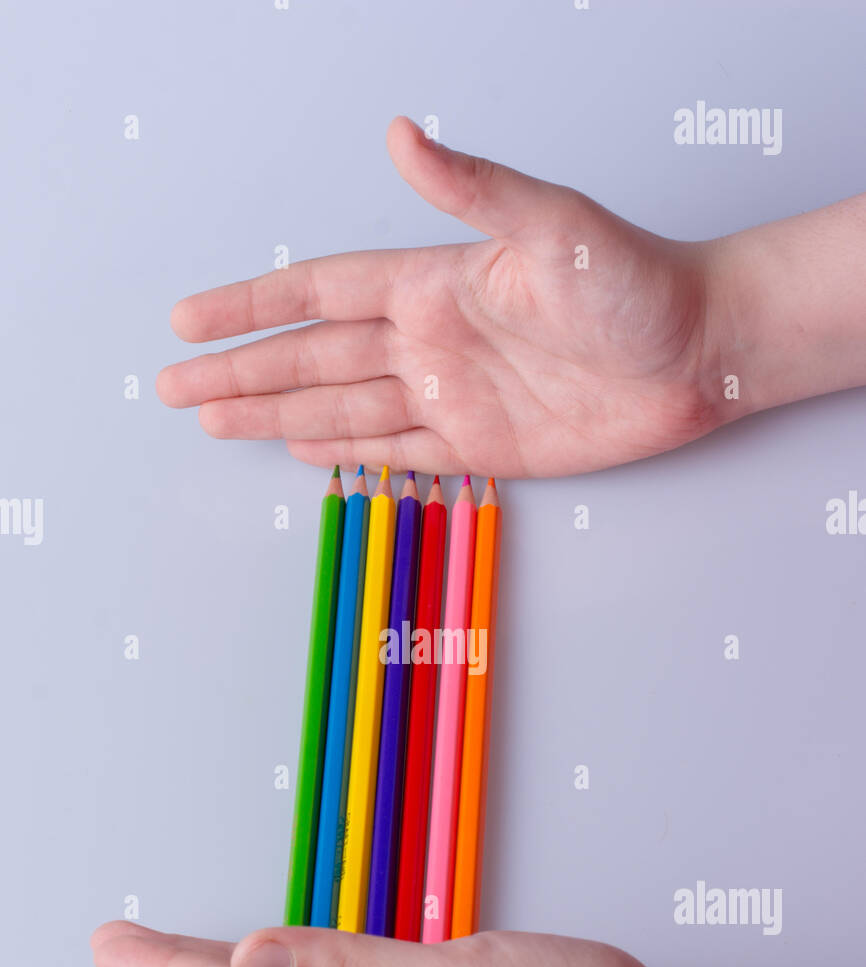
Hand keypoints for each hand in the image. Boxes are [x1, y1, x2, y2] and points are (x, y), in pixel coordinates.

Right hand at [156, 116, 721, 475]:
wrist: (696, 354)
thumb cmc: (634, 282)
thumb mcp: (550, 226)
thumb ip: (473, 188)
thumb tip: (405, 134)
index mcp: (432, 283)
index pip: (318, 292)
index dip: (251, 306)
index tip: (192, 318)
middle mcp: (430, 340)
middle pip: (312, 359)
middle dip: (241, 372)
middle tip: (177, 386)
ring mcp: (452, 395)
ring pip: (342, 409)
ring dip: (275, 414)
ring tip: (216, 419)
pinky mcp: (482, 444)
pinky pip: (397, 450)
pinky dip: (345, 453)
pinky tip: (303, 449)